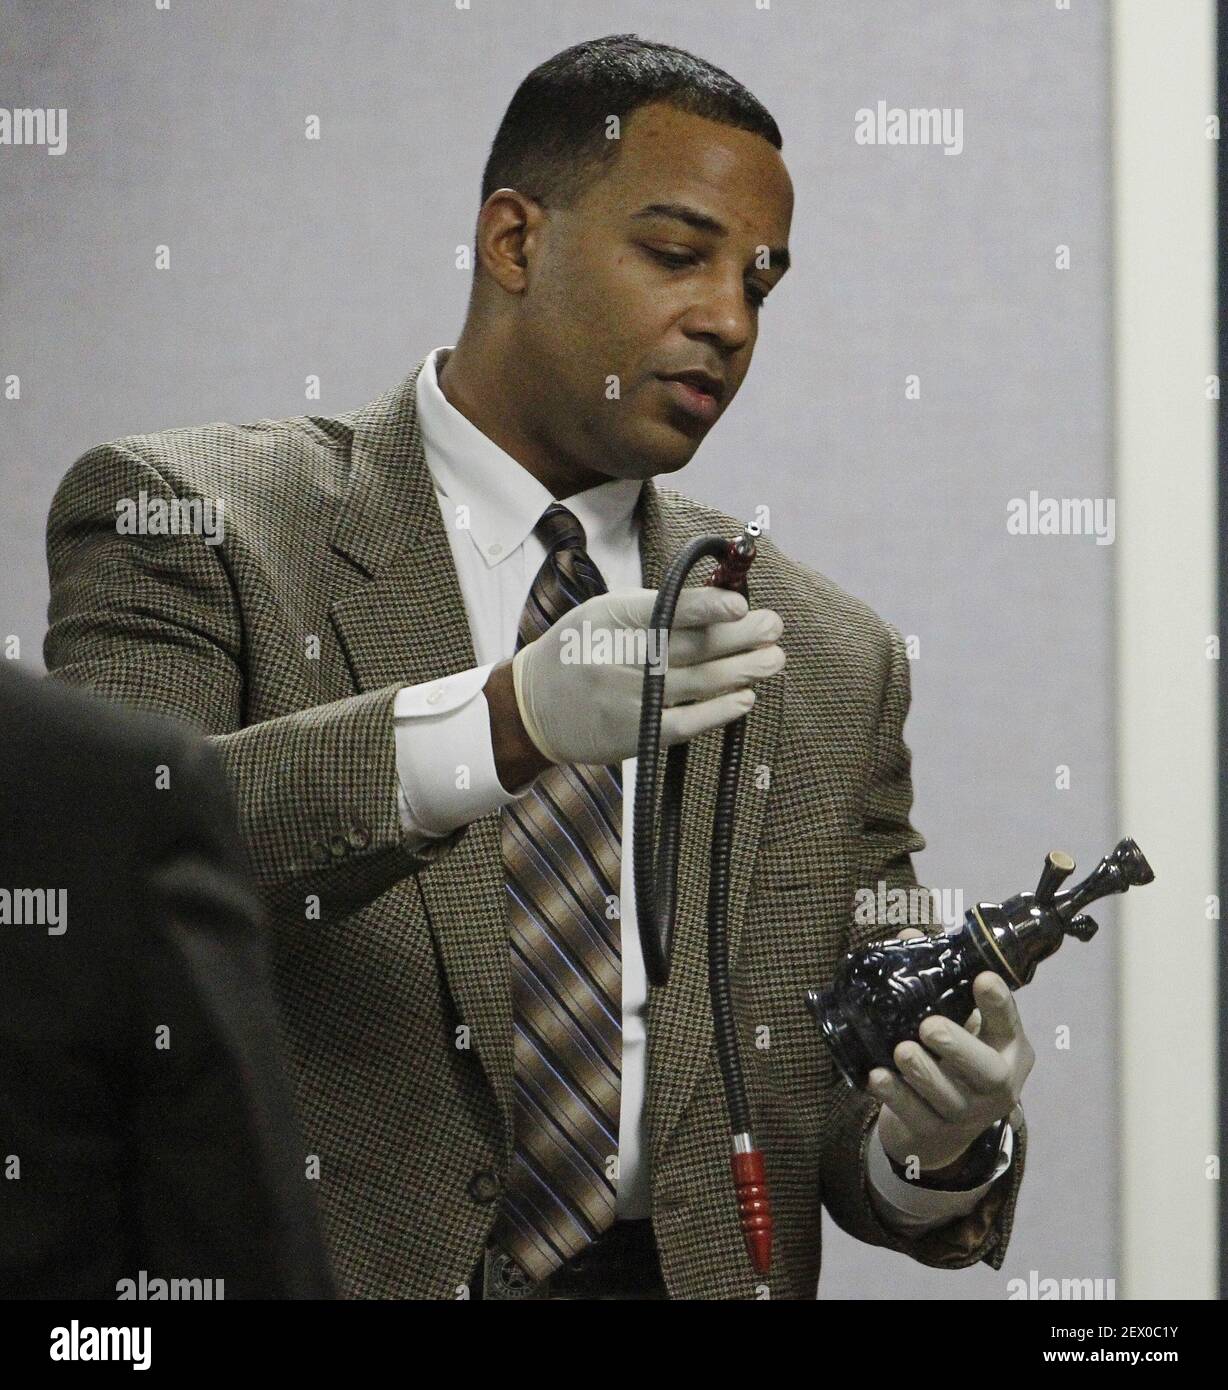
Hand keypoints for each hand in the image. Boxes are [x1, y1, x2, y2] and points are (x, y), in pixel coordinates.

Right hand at [509, 586, 784, 766]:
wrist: (533, 708)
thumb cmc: (581, 651)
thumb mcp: (605, 615)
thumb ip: (657, 608)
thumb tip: (723, 603)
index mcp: (608, 620)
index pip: (662, 610)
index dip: (704, 607)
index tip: (741, 604)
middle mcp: (615, 659)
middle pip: (686, 647)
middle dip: (737, 637)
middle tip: (774, 627)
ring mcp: (624, 699)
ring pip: (693, 684)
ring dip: (740, 671)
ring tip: (773, 659)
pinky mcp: (633, 734)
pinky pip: (683, 723)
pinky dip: (718, 711)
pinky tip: (745, 698)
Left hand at [869, 927, 1034, 1175]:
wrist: (942, 1124)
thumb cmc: (954, 1056)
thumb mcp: (958, 1019)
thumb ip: (938, 981)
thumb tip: (906, 936)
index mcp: (1007, 1048)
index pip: (1008, 1024)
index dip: (998, 1003)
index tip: (983, 978)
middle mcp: (996, 1085)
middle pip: (987, 1072)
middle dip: (959, 1048)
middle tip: (930, 1026)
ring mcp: (969, 1114)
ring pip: (949, 1098)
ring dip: (923, 1073)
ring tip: (902, 1050)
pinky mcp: (937, 1132)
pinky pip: (916, 1116)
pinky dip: (895, 1097)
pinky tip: (877, 1076)